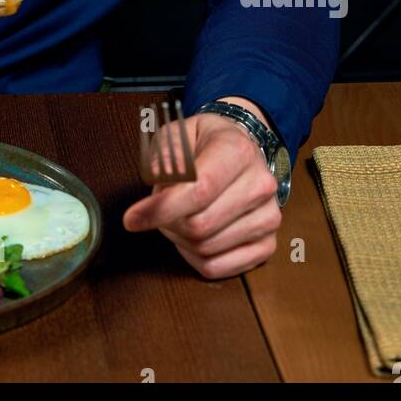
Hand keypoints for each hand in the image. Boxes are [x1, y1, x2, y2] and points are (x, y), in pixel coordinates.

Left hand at [123, 111, 281, 278]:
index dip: (162, 208)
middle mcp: (260, 185)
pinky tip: (188, 238)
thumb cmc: (204, 144)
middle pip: (200, 225)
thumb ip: (164, 152)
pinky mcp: (267, 245)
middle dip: (167, 222)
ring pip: (206, 249)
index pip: (199, 189)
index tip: (131, 219)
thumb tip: (159, 177)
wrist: (242, 151)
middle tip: (158, 208)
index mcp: (237, 151)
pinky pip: (218, 268)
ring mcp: (268, 217)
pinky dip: (193, 258)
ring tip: (177, 216)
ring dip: (178, 238)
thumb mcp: (179, 133)